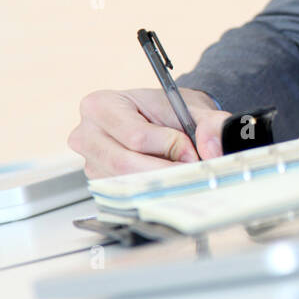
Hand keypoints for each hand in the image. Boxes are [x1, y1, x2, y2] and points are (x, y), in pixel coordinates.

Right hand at [68, 88, 231, 177]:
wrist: (161, 119)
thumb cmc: (168, 110)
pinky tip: (165, 182)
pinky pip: (126, 194)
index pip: (136, 136)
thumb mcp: (190, 108)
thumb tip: (212, 149)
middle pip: (126, 164)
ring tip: (180, 172)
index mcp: (101, 105)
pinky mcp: (100, 183)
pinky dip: (151, 191)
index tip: (192, 150)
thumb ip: (210, 123)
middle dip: (165, 170)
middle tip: (190, 169)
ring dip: (159, 183)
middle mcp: (87, 135)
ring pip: (126, 183)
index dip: (170, 147)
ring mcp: (90, 162)